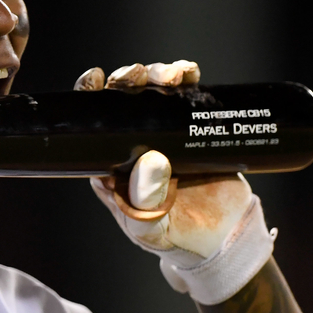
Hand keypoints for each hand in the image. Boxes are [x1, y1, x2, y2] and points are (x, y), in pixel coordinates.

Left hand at [75, 62, 273, 303]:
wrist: (223, 239)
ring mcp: (163, 134)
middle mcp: (134, 145)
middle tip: (140, 75)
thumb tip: (151, 163)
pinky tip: (189, 73)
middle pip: (122, 100)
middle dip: (127, 79)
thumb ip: (147, 205)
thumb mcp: (153, 229)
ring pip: (153, 93)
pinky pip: (186, 99)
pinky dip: (187, 81)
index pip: (92, 124)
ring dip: (158, 75)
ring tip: (172, 76)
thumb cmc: (176, 237)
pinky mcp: (190, 129)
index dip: (89, 97)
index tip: (95, 79)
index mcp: (112, 165)